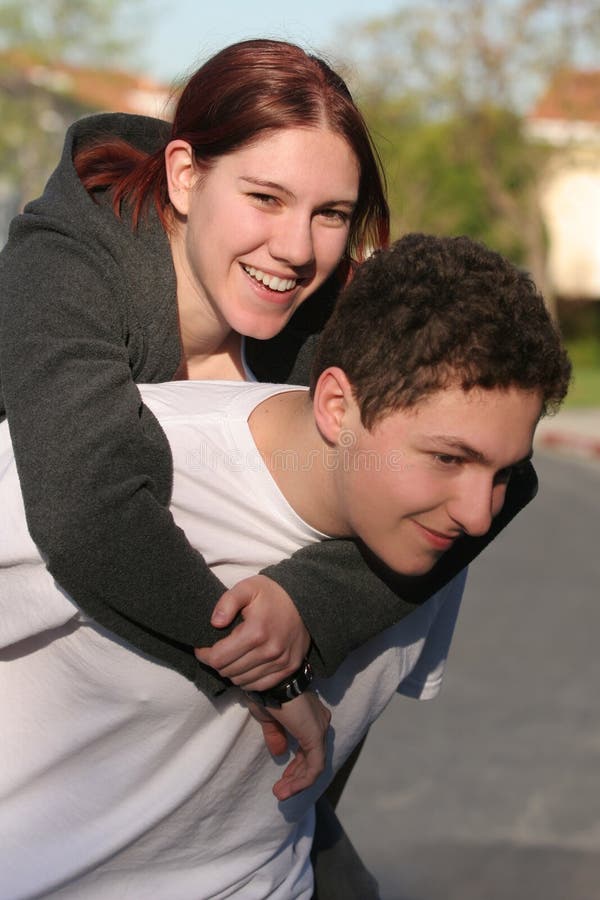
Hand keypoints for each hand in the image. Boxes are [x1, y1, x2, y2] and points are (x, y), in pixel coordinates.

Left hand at [195, 575, 310, 689]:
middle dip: (218, 663)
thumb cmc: (271, 594)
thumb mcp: (247, 588)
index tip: (203, 648)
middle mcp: (269, 652)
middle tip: (218, 651)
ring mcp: (281, 663)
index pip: (218, 659)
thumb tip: (214, 623)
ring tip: (232, 657)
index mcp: (255, 632)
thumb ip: (227, 602)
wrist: (305, 600)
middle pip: (228, 672)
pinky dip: (248, 679)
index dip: (205, 655)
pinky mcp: (288, 669)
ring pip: (242, 681)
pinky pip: (259, 686)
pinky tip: (246, 665)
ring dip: (232, 672)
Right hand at [246, 691, 331, 800]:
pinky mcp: (316, 736)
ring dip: (297, 783)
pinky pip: (314, 766)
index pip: (308, 746)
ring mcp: (319, 729)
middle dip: (296, 776)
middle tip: (280, 790)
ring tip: (281, 794)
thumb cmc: (266, 692)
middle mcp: (319, 721)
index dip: (296, 765)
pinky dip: (302, 781)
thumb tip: (279, 754)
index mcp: (309, 715)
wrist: (270, 680)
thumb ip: (275, 735)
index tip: (283, 778)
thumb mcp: (268, 717)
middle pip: (312, 757)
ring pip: (314, 765)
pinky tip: (288, 788)